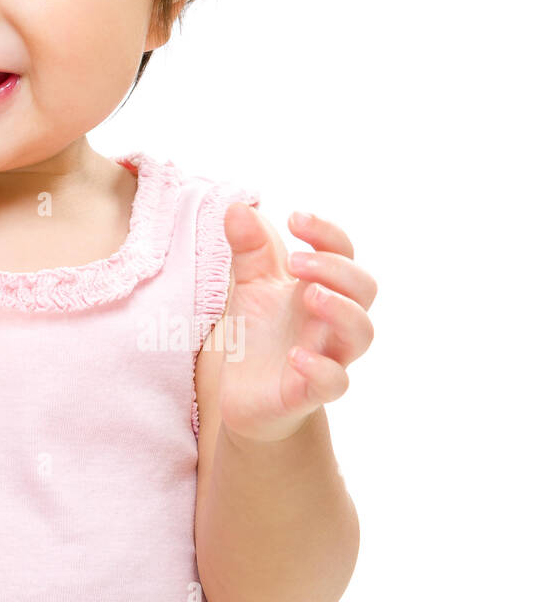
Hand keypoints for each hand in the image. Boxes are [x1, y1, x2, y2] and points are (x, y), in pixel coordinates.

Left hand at [215, 205, 376, 443]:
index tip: (295, 219)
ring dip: (342, 310)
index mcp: (319, 287)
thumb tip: (238, 207)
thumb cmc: (259, 333)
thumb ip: (248, 248)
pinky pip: (334, 383)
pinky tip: (296, 355)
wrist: (248, 394)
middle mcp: (331, 320)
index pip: (342, 254)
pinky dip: (321, 368)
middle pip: (363, 290)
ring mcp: (327, 354)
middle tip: (295, 262)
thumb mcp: (249, 285)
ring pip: (361, 334)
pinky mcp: (310, 391)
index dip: (327, 234)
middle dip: (336, 269)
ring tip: (310, 295)